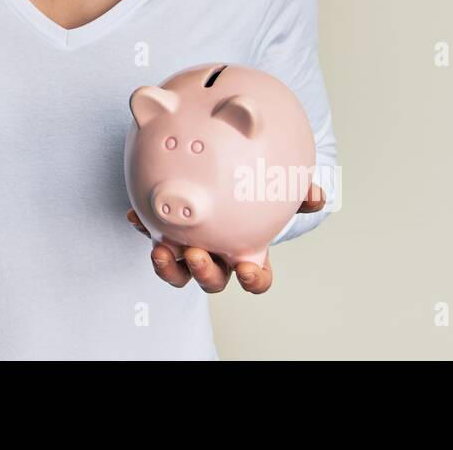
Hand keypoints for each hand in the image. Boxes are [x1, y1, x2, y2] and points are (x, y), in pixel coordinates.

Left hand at [128, 182, 325, 293]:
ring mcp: (190, 248)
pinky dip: (143, 229)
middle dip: (205, 273)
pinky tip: (135, 216)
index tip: (248, 271)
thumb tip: (317, 195)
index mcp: (248, 251)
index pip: (257, 278)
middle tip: (198, 254)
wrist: (223, 172)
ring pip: (179, 271)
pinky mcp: (166, 233)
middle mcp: (219, 255)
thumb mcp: (278, 187)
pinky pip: (152, 236)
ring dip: (170, 267)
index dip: (254, 280)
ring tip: (161, 249)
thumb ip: (298, 191)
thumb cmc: (255, 189)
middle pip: (213, 279)